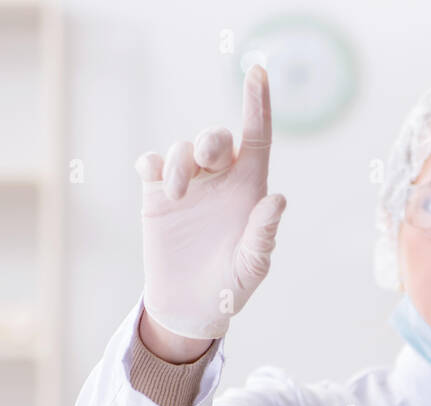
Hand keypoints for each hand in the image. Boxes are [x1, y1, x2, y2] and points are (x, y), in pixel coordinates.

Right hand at [135, 64, 286, 341]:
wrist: (189, 308)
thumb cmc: (230, 288)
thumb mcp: (252, 267)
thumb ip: (264, 235)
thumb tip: (277, 200)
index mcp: (249, 189)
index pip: (257, 138)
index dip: (258, 104)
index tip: (258, 72)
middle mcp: (220, 181)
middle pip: (216, 138)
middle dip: (210, 139)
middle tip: (206, 159)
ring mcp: (188, 186)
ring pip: (183, 149)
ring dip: (180, 162)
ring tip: (176, 194)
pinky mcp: (158, 196)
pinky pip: (153, 164)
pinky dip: (152, 163)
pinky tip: (154, 176)